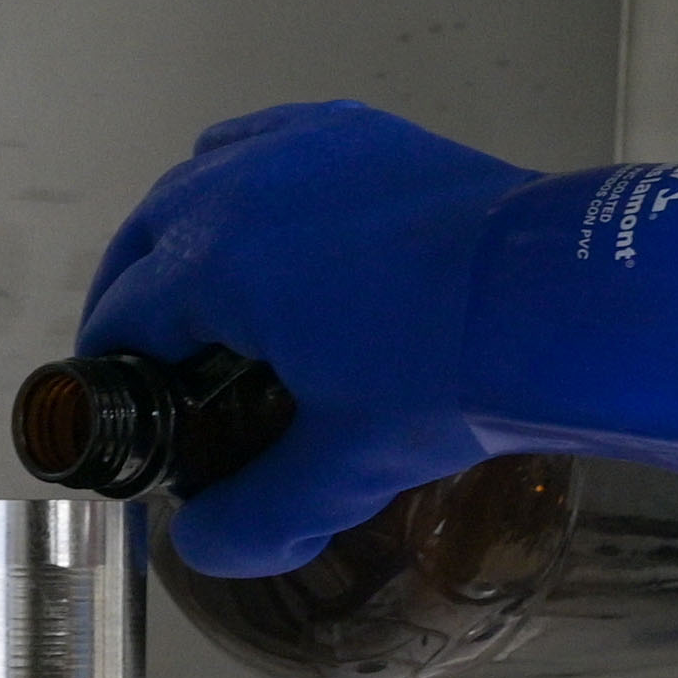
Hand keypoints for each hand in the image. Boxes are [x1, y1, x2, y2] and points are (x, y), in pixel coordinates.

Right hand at [81, 100, 677, 575]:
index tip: (126, 408)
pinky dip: (252, 182)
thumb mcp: (340, 468)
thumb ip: (261, 515)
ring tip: (213, 296)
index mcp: (212, 258)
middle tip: (154, 361)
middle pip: (149, 237)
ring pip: (206, 177)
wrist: (563, 300)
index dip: (115, 371)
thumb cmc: (444, 377)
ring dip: (188, 234)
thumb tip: (208, 547)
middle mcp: (240, 180)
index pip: (126, 315)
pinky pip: (273, 143)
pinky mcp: (364, 130)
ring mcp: (304, 142)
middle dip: (137, 297)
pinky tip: (283, 229)